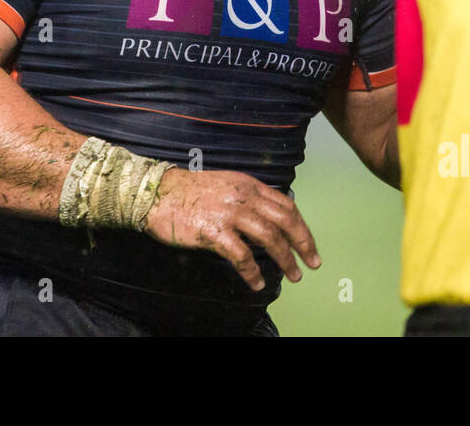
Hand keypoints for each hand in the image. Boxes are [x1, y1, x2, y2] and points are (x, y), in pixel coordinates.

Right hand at [142, 167, 320, 290]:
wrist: (156, 193)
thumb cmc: (188, 193)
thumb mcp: (225, 185)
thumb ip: (248, 199)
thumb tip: (268, 222)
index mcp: (248, 185)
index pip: (286, 205)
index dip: (302, 226)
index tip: (309, 244)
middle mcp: (243, 197)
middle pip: (284, 221)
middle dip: (303, 244)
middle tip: (313, 262)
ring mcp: (229, 214)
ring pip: (269, 238)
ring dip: (285, 259)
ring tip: (293, 275)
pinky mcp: (214, 232)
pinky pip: (242, 256)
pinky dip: (253, 272)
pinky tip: (257, 283)